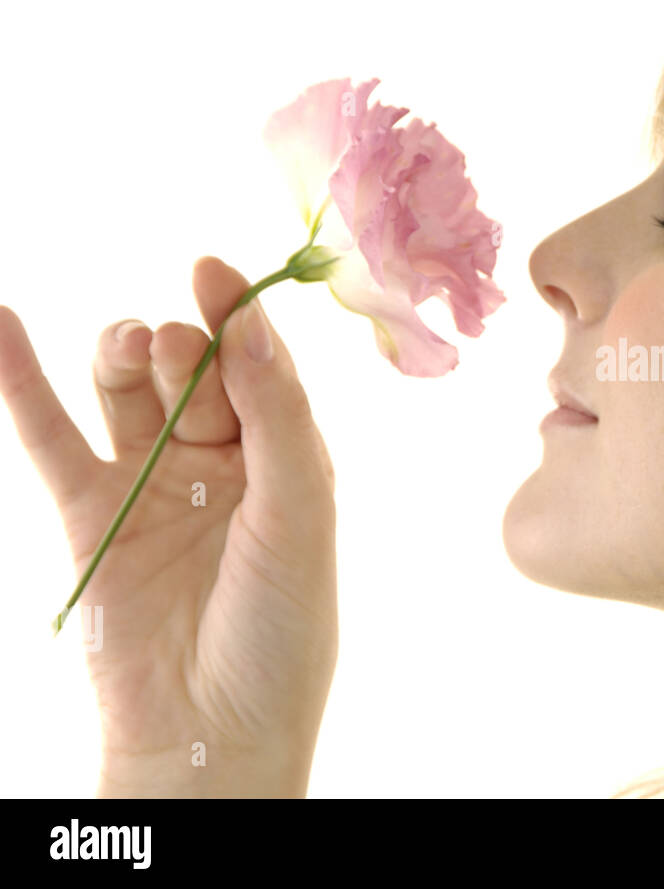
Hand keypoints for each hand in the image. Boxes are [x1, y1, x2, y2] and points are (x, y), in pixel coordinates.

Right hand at [0, 257, 337, 795]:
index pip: (262, 371)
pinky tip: (2, 324)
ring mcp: (153, 487)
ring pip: (129, 394)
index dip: (239, 317)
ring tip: (129, 349)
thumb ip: (276, 418)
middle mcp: (224, 466)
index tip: (212, 268)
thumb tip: (249, 323)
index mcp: (287, 462)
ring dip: (124, 356)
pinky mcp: (90, 516)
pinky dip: (22, 383)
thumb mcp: (297, 515)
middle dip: (186, 350)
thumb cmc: (280, 628)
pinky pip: (52, 438)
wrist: (210, 731)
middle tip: (176, 351)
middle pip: (195, 374)